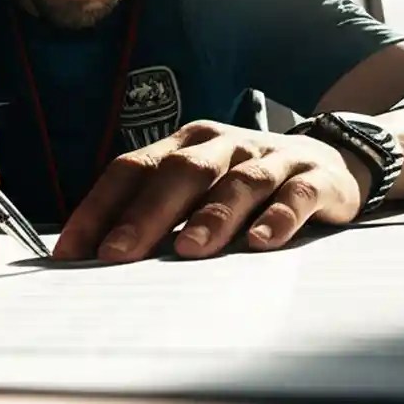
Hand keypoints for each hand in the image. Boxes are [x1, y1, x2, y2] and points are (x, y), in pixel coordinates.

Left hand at [52, 120, 370, 261]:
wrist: (332, 162)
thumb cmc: (248, 186)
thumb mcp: (201, 191)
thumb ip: (159, 215)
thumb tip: (99, 259)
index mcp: (186, 145)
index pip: (133, 169)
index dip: (98, 207)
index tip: (71, 251)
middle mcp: (223, 145)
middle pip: (180, 174)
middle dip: (144, 215)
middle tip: (116, 254)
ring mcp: (271, 158)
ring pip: (237, 182)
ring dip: (211, 216)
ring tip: (187, 250)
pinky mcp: (315, 179)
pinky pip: (295, 195)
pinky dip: (279, 217)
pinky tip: (261, 242)